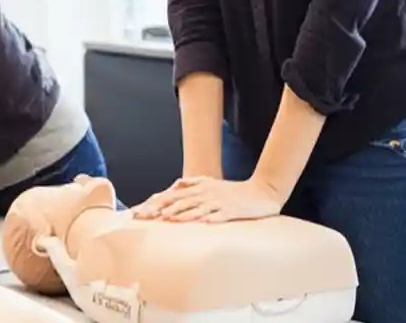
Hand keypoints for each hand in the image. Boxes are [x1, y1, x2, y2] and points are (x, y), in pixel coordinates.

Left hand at [132, 176, 284, 222]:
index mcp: (200, 187)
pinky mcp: (232, 210)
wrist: (262, 191)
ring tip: (169, 218)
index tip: (143, 211)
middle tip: (148, 217)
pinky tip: (202, 223)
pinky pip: (219, 215)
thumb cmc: (235, 190)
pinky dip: (210, 218)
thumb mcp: (211, 183)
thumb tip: (176, 184)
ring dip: (183, 213)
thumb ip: (193, 183)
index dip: (157, 202)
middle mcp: (207, 193)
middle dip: (164, 208)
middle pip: (181, 201)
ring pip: (198, 207)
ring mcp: (219, 202)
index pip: (174, 195)